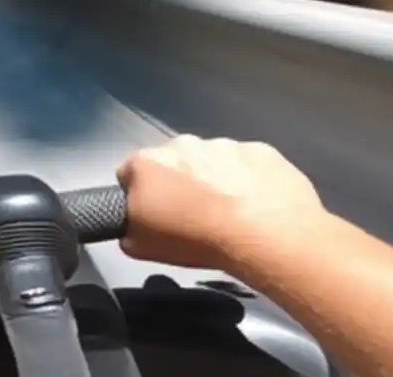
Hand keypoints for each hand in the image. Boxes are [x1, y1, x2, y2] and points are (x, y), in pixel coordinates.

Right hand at [115, 134, 326, 270]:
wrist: (264, 232)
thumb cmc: (196, 238)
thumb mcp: (140, 248)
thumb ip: (128, 228)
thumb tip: (135, 226)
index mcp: (146, 162)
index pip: (129, 174)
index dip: (140, 197)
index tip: (154, 216)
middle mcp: (181, 143)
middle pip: (172, 162)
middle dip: (178, 184)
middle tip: (192, 217)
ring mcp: (222, 143)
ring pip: (211, 160)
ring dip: (214, 180)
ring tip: (229, 214)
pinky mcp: (258, 149)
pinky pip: (246, 163)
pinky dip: (247, 179)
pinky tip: (255, 205)